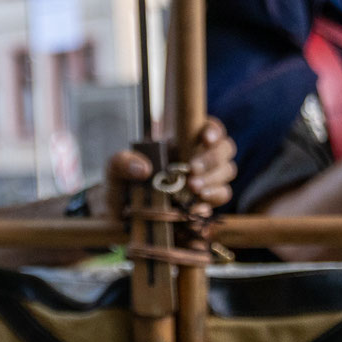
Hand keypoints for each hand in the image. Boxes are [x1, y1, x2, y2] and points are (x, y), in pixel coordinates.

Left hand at [100, 117, 237, 210]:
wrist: (121, 214)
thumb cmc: (122, 183)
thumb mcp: (114, 169)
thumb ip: (121, 162)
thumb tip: (143, 168)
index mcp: (181, 141)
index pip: (209, 127)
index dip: (213, 130)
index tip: (205, 138)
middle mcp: (198, 157)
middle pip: (225, 151)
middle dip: (212, 160)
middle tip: (192, 170)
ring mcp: (205, 179)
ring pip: (227, 174)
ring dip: (215, 181)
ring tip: (194, 190)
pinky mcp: (204, 201)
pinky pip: (220, 199)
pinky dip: (212, 201)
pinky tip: (198, 207)